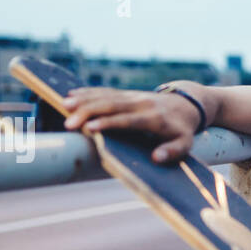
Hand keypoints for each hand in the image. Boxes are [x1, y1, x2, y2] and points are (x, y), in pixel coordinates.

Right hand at [60, 87, 201, 162]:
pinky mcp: (126, 94)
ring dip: (84, 100)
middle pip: (111, 105)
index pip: (128, 120)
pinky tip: (71, 95)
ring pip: (105, 96)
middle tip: (69, 122)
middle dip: (89, 112)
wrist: (187, 103)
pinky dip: (88, 92)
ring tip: (63, 105)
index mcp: (153, 118)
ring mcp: (132, 96)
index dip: (109, 123)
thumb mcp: (185, 143)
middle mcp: (140, 104)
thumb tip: (156, 158)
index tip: (90, 127)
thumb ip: (173, 151)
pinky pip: (105, 91)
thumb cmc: (182, 129)